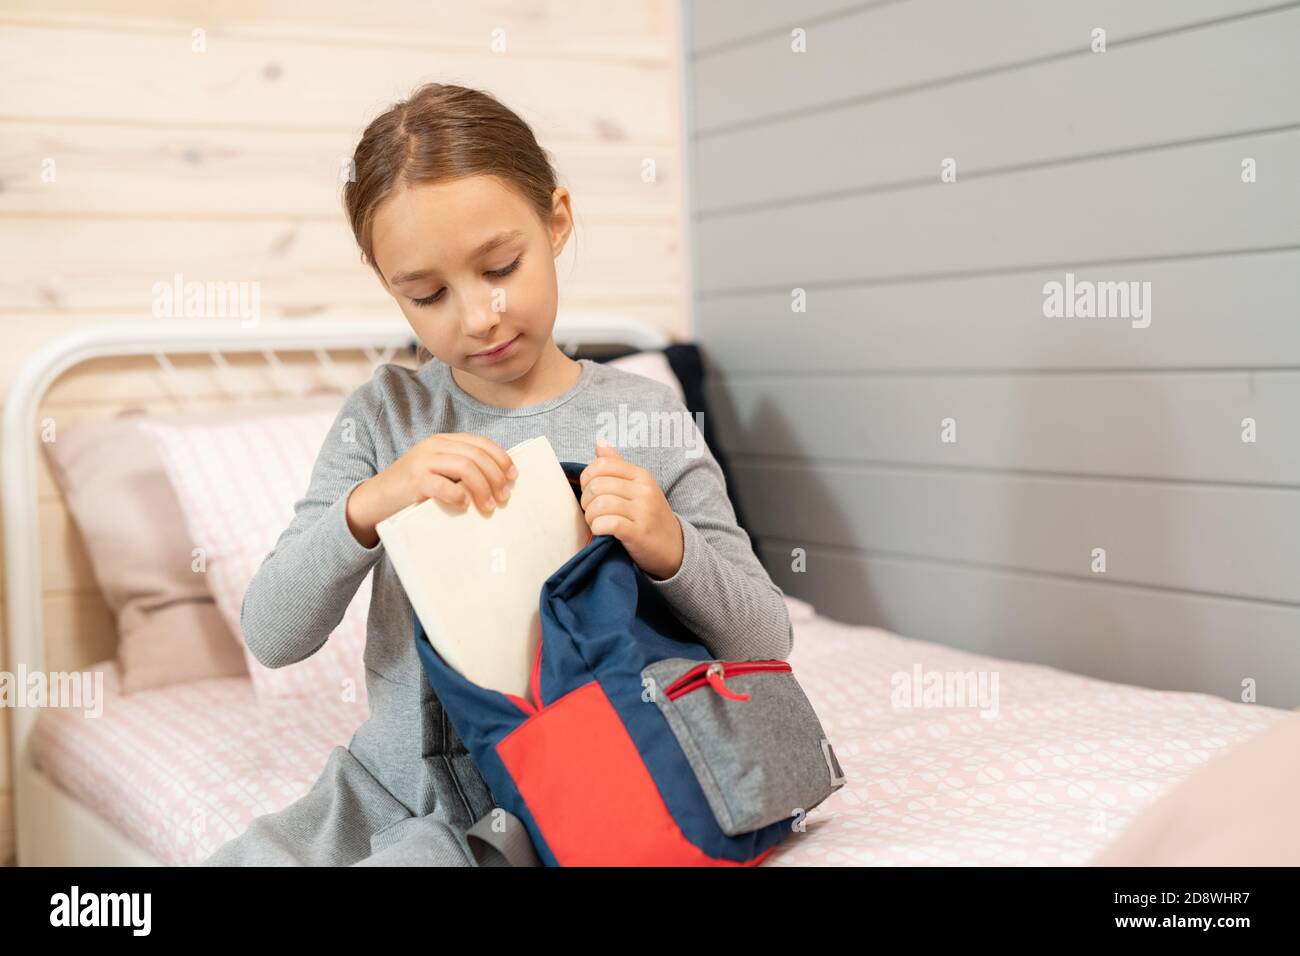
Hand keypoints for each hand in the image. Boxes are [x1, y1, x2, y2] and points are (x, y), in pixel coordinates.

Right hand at [348, 433, 516, 547]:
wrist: (374, 501)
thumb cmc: (412, 492)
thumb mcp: (438, 473)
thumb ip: (460, 471)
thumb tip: (498, 483)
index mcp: (443, 441)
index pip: (480, 443)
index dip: (501, 458)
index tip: (513, 476)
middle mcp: (434, 445)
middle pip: (477, 455)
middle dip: (496, 476)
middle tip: (504, 497)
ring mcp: (423, 461)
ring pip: (466, 466)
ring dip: (483, 488)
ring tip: (489, 506)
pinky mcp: (414, 480)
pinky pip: (444, 485)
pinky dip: (459, 496)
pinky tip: (464, 507)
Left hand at [578, 438, 684, 579]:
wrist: (675, 548)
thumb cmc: (650, 516)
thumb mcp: (638, 486)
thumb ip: (617, 465)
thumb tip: (599, 442)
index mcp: (641, 475)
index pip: (602, 465)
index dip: (586, 478)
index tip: (589, 492)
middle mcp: (644, 490)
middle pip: (597, 485)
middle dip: (586, 500)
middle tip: (591, 511)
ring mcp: (643, 511)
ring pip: (600, 504)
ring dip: (590, 516)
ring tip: (596, 522)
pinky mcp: (639, 533)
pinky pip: (608, 524)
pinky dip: (598, 528)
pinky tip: (601, 531)